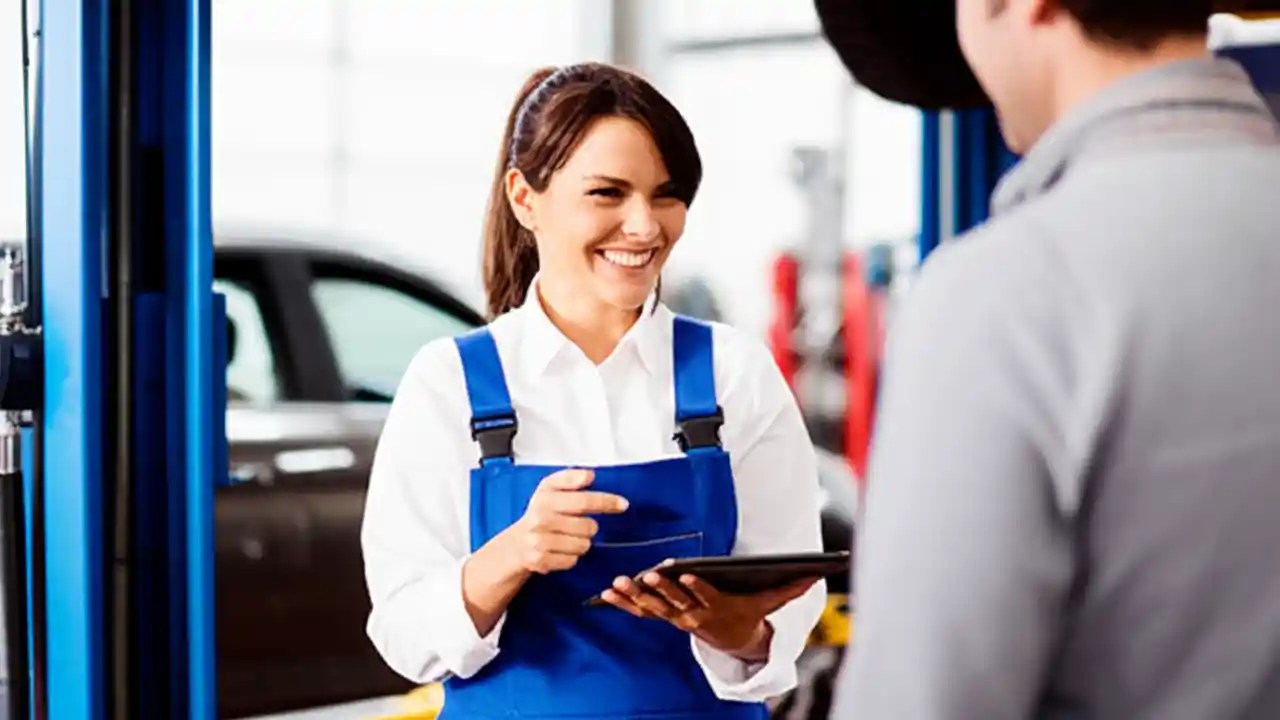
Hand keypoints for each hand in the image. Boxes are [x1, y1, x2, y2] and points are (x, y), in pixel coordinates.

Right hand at [504, 468, 628, 574]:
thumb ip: (570, 478)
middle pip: (589, 526)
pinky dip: (571, 557)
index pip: (584, 499)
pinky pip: (572, 560)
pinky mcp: (539, 559)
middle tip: (579, 526)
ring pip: (583, 545)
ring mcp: (538, 539)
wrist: (516, 543)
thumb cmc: (541, 514)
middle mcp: (540, 516)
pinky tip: (560, 551)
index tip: (623, 504)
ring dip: (581, 543)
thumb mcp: (550, 489)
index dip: (606, 502)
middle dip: (590, 527)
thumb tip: (589, 475)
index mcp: (546, 496)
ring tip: (567, 539)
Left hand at [601, 571, 819, 659]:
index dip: (696, 585)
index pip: (706, 594)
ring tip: (618, 582)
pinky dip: (623, 602)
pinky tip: (606, 592)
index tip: (686, 572)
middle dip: (660, 588)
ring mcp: (675, 618)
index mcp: (716, 606)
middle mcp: (693, 614)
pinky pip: (640, 611)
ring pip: (652, 607)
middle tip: (648, 574)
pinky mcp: (663, 617)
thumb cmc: (746, 612)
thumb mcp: (768, 603)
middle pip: (674, 600)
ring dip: (634, 595)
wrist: (732, 640)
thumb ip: (788, 589)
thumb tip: (815, 574)